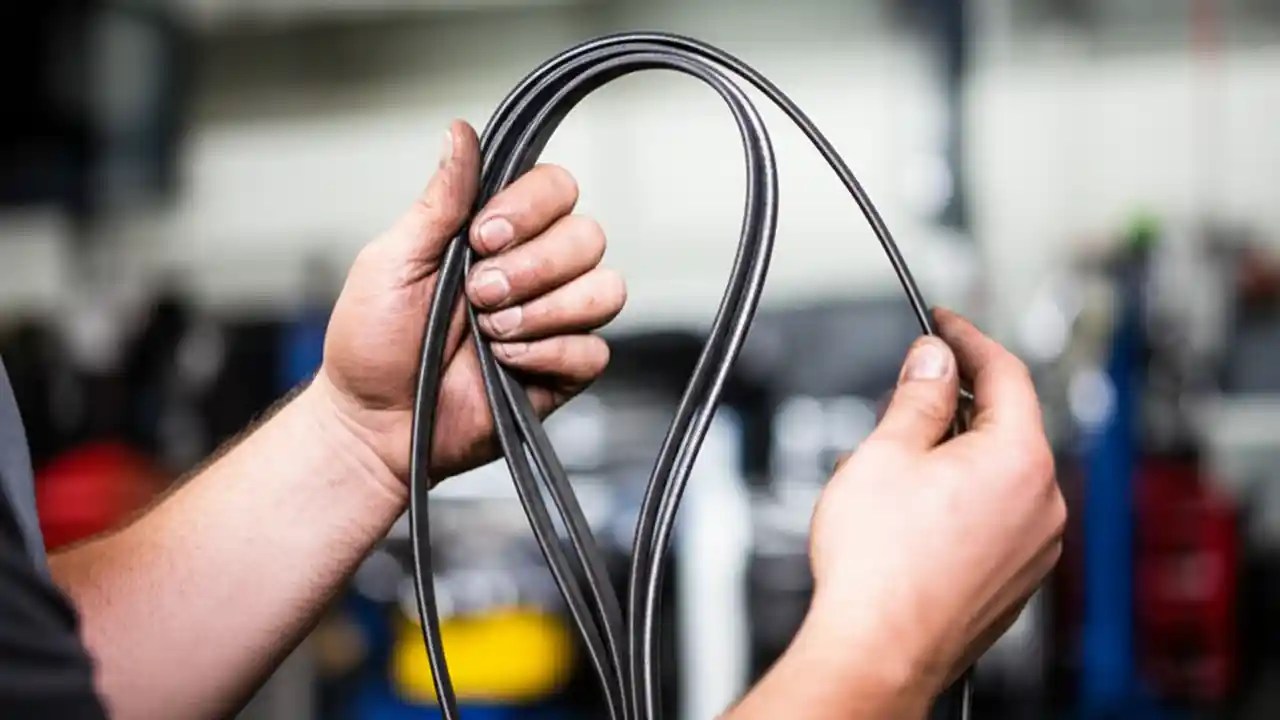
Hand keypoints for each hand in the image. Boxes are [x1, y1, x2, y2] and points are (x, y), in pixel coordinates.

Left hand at [316, 120, 624, 482]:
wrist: (374, 421)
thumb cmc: (374, 341)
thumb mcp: (394, 259)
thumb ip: (439, 201)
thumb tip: (461, 133)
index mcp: (498, 233)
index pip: (557, 189)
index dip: (530, 208)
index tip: (482, 237)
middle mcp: (536, 269)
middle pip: (589, 235)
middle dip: (531, 266)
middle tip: (478, 295)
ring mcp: (554, 320)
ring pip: (605, 289)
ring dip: (543, 310)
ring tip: (491, 332)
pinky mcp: (564, 370)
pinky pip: (595, 349)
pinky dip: (548, 353)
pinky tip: (506, 363)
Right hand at [805, 308, 1064, 711]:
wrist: (876, 650)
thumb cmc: (879, 568)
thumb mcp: (885, 453)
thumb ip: (919, 396)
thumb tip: (935, 360)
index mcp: (1019, 460)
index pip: (1006, 373)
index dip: (968, 338)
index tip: (944, 323)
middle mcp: (1041, 504)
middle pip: (1005, 424)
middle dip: (955, 403)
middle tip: (903, 399)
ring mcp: (1033, 548)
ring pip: (998, 474)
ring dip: (954, 454)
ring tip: (894, 467)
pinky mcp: (1014, 580)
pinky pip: (995, 517)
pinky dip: (961, 498)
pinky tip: (912, 512)